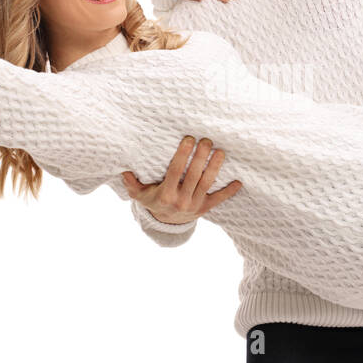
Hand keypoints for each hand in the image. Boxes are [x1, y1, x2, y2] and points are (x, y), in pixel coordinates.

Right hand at [122, 134, 242, 224]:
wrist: (166, 223)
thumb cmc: (153, 201)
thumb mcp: (138, 194)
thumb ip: (131, 181)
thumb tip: (123, 169)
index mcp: (166, 194)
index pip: (176, 171)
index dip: (183, 154)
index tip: (189, 139)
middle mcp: (181, 201)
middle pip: (194, 175)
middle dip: (201, 156)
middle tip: (206, 140)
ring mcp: (195, 205)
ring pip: (207, 183)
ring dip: (215, 167)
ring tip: (220, 151)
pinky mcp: (205, 209)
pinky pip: (219, 199)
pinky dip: (229, 191)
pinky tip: (238, 182)